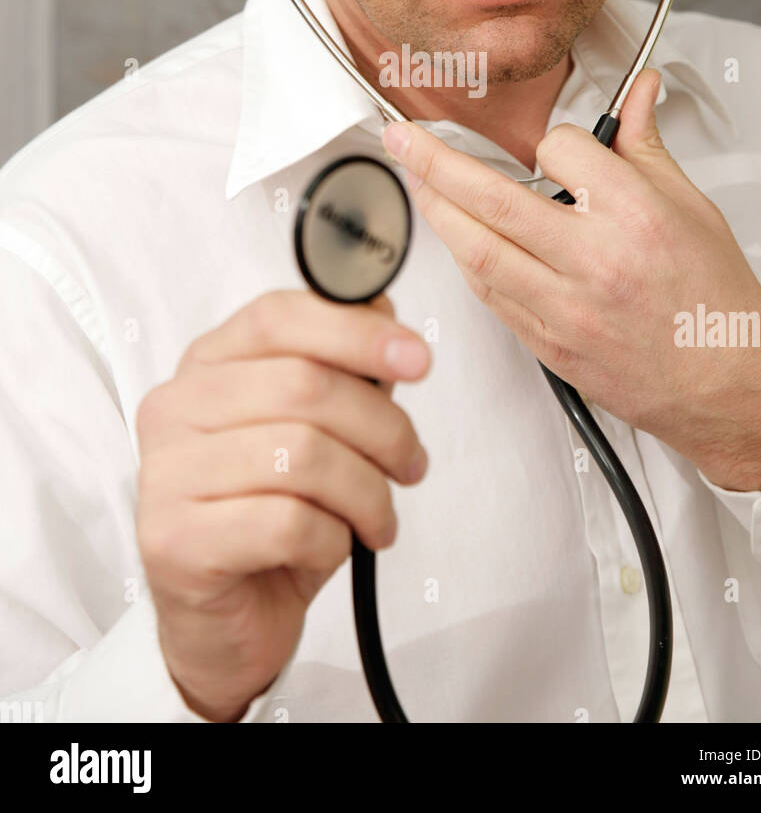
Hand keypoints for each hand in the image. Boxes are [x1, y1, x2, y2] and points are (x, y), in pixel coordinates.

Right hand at [136, 289, 429, 721]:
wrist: (228, 622)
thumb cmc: (273, 516)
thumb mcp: (317, 432)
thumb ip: (342, 370)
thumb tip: (383, 315)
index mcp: (206, 366)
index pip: (277, 317)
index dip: (355, 331)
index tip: (418, 358)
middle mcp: (175, 409)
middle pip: (303, 385)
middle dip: (381, 427)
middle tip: (410, 463)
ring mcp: (166, 475)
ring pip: (303, 455)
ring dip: (366, 492)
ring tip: (378, 517)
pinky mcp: (174, 542)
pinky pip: (287, 522)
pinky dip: (332, 538)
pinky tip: (329, 548)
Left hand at [382, 70, 760, 491]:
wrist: (730, 387)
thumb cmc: (716, 300)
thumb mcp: (692, 208)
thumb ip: (647, 145)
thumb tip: (638, 91)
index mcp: (635, 217)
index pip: (561, 151)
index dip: (553, 142)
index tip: (557, 148)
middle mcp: (595, 261)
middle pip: (492, 200)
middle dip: (434, 163)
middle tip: (400, 136)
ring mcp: (567, 309)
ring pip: (477, 251)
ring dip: (437, 211)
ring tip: (415, 180)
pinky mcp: (550, 346)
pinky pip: (491, 295)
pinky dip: (468, 261)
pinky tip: (457, 238)